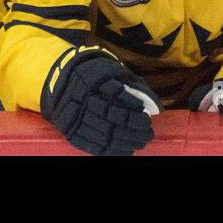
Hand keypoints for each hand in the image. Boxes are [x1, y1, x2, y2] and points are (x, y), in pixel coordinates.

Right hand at [42, 46, 159, 155]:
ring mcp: (75, 116)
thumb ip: (136, 87)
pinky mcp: (70, 131)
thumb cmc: (100, 77)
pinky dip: (111, 150)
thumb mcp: (116, 72)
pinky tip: (126, 150)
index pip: (116, 94)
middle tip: (148, 133)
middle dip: (133, 127)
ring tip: (141, 142)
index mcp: (95, 78)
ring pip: (103, 132)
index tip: (147, 118)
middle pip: (110, 116)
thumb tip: (156, 107)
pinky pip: (92, 145)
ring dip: (125, 140)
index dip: (133, 108)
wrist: (65, 80)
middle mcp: (83, 97)